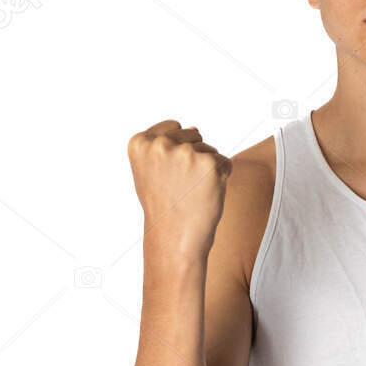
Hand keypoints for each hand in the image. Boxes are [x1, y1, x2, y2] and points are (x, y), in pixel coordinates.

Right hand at [127, 120, 232, 260]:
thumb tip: (194, 128)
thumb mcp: (149, 171)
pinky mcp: (209, 165)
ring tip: (192, 192)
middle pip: (193, 135)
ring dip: (207, 169)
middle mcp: (160, 144)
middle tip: (182, 186)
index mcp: (140, 143)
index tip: (169, 175)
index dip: (176, 151)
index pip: (172, 127)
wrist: (174, 239)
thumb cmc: (164, 208)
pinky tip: (206, 195)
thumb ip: (164, 146)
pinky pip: (225, 163)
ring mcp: (185, 153)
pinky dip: (222, 178)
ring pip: (210, 149)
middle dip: (193, 158)